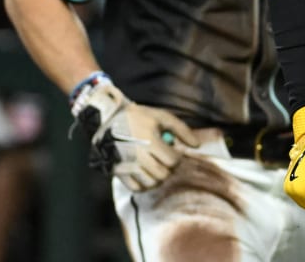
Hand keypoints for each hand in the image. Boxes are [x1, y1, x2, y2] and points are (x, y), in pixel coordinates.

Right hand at [71, 77, 195, 191]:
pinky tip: (146, 173)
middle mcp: (137, 155)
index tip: (173, 151)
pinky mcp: (117, 172)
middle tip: (165, 159)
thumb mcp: (162, 116)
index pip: (173, 161)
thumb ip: (182, 130)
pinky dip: (144, 185)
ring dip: (158, 177)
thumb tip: (197, 146)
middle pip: (163, 174)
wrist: (108, 118)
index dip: (177, 157)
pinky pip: (136, 188)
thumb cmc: (139, 116)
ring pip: (151, 183)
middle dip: (168, 168)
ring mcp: (126, 165)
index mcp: (150, 140)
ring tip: (156, 166)